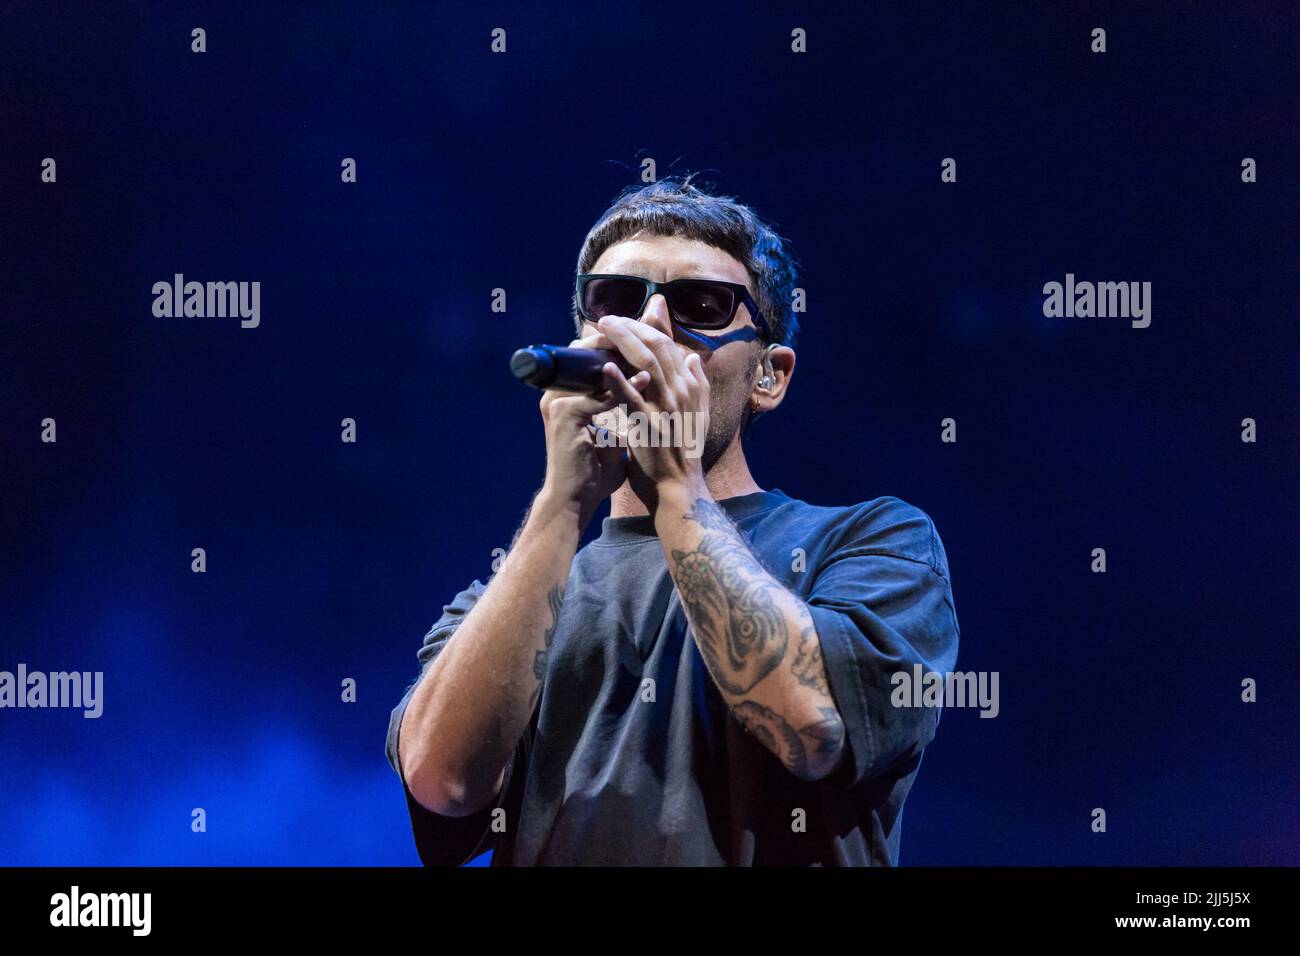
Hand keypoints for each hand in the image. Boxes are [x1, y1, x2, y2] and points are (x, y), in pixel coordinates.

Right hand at [537, 328, 651, 526]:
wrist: (576, 501)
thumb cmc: (596, 469)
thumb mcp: (613, 430)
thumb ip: (624, 407)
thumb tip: (647, 389)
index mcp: (567, 394)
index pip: (589, 355)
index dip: (620, 345)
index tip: (651, 343)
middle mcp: (557, 393)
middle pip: (586, 351)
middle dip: (622, 343)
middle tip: (653, 341)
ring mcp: (557, 402)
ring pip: (593, 368)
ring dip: (625, 359)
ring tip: (653, 355)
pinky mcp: (563, 415)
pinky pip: (598, 395)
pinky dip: (624, 387)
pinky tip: (646, 381)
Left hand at [595, 315, 709, 500]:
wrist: (679, 484)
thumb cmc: (685, 450)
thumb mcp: (700, 414)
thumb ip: (699, 384)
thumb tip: (693, 358)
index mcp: (689, 386)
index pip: (667, 345)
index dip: (645, 327)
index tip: (624, 320)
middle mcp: (680, 392)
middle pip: (656, 347)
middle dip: (631, 327)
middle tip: (608, 318)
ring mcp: (665, 408)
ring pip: (645, 364)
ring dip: (622, 342)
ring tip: (603, 329)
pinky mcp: (648, 426)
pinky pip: (632, 399)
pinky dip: (618, 381)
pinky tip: (604, 366)